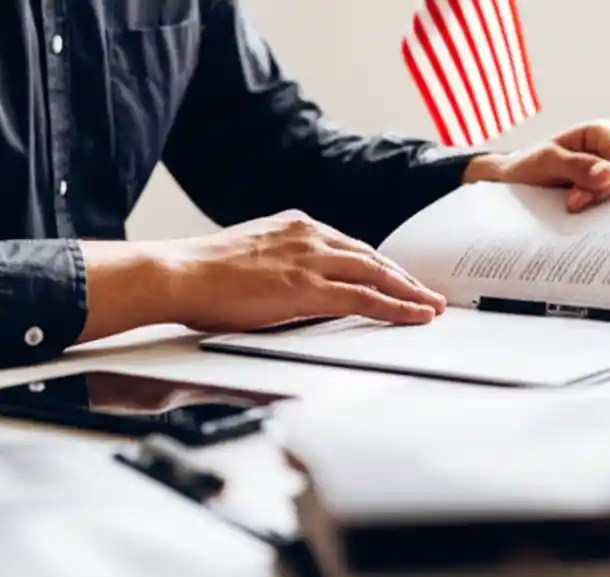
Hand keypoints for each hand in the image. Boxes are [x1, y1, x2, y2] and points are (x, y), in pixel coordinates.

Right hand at [75, 211, 445, 342]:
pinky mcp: (307, 288)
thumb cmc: (200, 274)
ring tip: (431, 307)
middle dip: (403, 276)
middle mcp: (308, 237)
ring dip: (408, 291)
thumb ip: (276, 265)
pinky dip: (395, 307)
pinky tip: (414, 316)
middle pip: (370, 257)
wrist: (178, 273)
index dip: (377, 264)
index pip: (348, 246)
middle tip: (427, 293)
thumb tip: (286, 285)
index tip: (395, 276)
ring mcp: (310, 261)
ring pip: (376, 274)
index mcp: (293, 228)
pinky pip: (364, 298)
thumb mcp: (248, 258)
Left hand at [463, 119, 609, 212]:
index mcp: (603, 134)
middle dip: (608, 198)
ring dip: (609, 212)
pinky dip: (607, 221)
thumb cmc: (527, 165)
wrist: (512, 185)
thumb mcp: (546, 161)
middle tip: (574, 209)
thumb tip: (608, 173)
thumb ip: (576, 165)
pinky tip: (589, 229)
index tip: (577, 201)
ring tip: (580, 221)